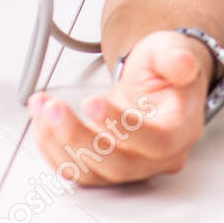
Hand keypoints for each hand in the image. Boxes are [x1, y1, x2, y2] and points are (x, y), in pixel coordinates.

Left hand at [26, 31, 213, 186]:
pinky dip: (55, 150)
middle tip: (53, 108)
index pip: (155, 142)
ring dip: (60, 143)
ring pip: (93, 172)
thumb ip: (175, 55)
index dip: (121, 127)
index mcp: (180, 131)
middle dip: (78, 137)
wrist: (156, 82)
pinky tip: (42, 124)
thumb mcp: (172, 50)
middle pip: (118, 164)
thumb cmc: (164, 69)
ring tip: (41, 109)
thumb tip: (182, 63)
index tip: (90, 102)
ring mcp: (132, 167)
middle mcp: (158, 158)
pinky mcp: (107, 168)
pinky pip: (78, 171)